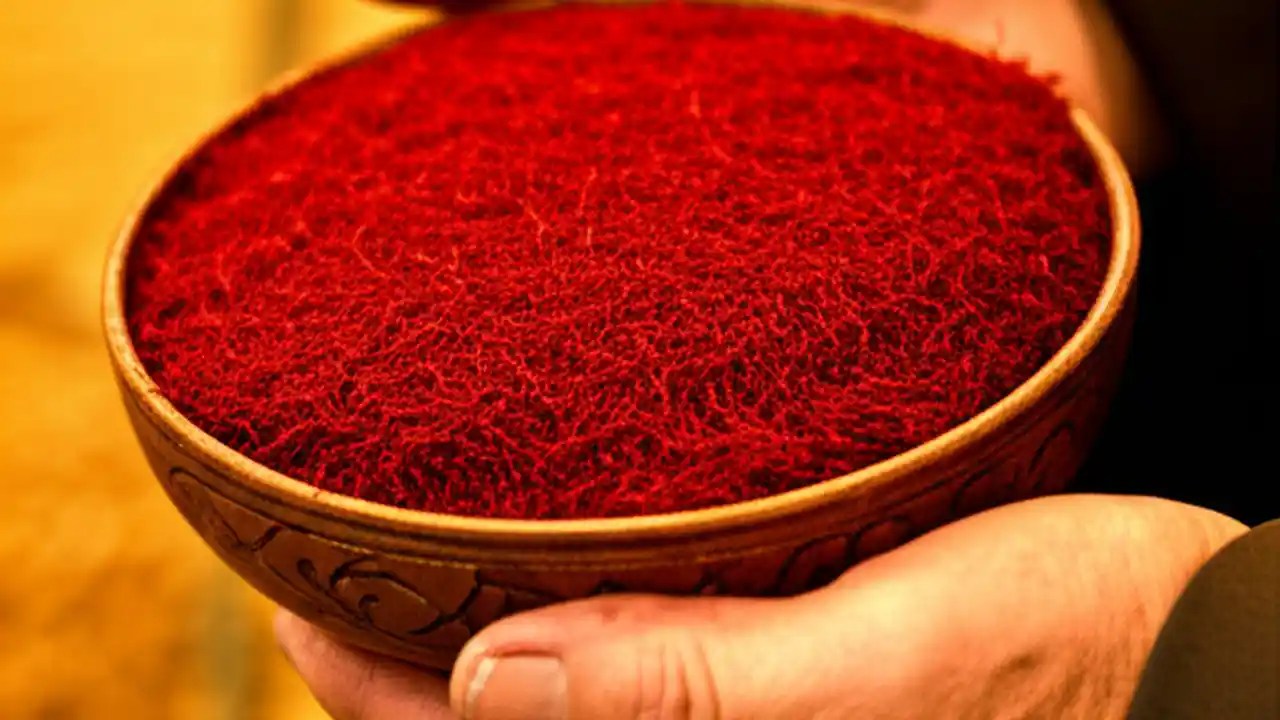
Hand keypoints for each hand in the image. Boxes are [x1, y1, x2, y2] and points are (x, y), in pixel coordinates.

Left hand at [275, 494, 1244, 718]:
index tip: (290, 600)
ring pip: (588, 698)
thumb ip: (695, 687)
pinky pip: (662, 672)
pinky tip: (575, 564)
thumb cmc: (1095, 651)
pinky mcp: (814, 693)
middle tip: (327, 567)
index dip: (370, 690)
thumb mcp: (895, 666)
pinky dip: (593, 623)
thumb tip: (482, 683)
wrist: (1218, 646)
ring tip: (419, 559)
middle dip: (414, 667)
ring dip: (498, 635)